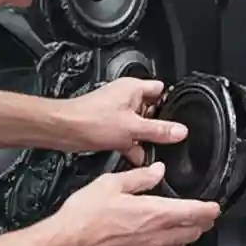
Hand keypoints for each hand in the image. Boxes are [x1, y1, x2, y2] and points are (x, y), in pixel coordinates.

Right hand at [52, 162, 221, 245]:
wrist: (68, 242)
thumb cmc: (85, 214)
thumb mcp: (112, 183)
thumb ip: (139, 177)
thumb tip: (157, 170)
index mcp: (153, 213)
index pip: (193, 213)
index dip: (209, 210)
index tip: (216, 206)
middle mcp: (155, 234)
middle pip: (192, 232)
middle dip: (203, 223)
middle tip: (207, 215)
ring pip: (181, 244)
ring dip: (190, 235)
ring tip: (193, 226)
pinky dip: (174, 245)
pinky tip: (168, 239)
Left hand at [60, 78, 187, 163]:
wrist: (64, 130)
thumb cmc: (91, 120)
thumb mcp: (133, 128)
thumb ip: (159, 130)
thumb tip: (180, 131)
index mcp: (134, 89)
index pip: (161, 90)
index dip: (171, 104)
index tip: (179, 118)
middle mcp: (126, 97)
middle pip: (151, 110)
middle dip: (157, 126)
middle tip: (165, 139)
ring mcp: (116, 111)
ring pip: (138, 125)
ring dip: (144, 138)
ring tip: (151, 150)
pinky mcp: (108, 125)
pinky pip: (126, 134)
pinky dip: (131, 145)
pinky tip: (135, 157)